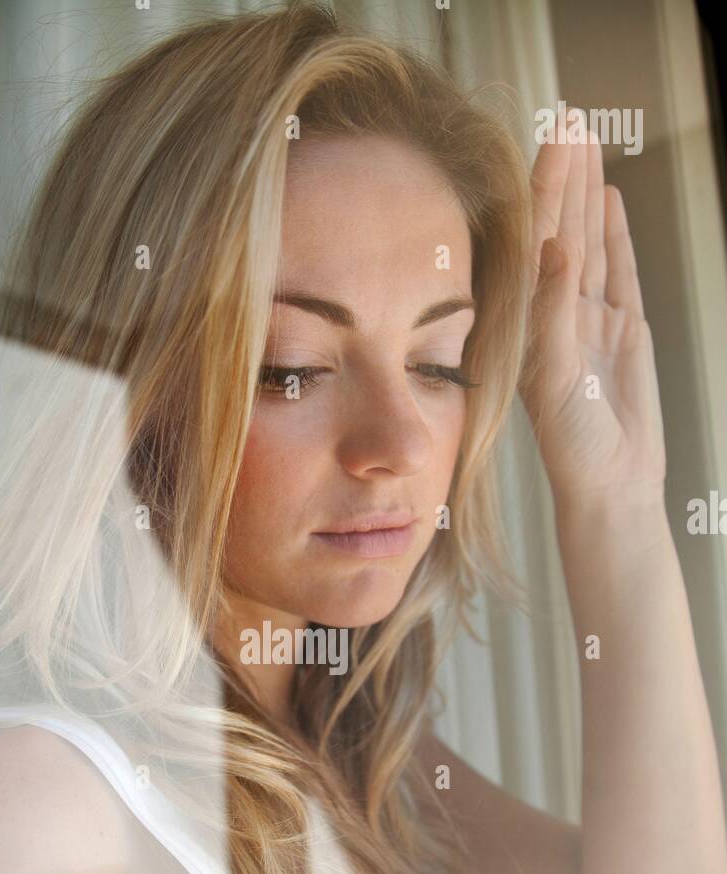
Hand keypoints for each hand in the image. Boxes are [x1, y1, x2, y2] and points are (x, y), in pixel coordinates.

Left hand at [520, 106, 665, 514]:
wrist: (612, 485)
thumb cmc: (572, 446)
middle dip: (563, 173)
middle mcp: (551, 314)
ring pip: (588, 241)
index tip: (545, 142)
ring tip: (587, 139)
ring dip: (586, 192)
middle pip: (560, 228)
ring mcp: (587, 319)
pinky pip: (616, 270)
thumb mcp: (554, 378)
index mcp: (526, 323)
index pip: (533, 243)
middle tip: (568, 116)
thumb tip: (558, 247)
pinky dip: (613, 234)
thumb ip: (554, 313)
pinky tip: (607, 197)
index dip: (540, 190)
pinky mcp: (620, 330)